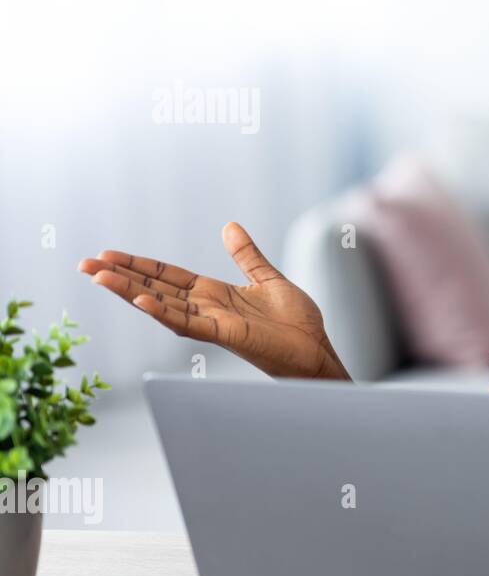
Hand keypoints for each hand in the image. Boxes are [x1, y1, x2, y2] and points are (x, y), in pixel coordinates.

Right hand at [78, 222, 349, 380]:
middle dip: (120, 278)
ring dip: (130, 293)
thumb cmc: (296, 323)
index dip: (139, 265)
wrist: (316, 350)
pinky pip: (189, 323)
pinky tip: (141, 301)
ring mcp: (212, 323)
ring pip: (162, 306)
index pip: (167, 277)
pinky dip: (164, 312)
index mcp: (214, 294)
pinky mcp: (225, 335)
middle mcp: (206, 309)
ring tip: (99, 278)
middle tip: (84, 264)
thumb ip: (246, 256)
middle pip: (154, 289)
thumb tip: (230, 226)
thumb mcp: (268, 279)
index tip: (107, 254)